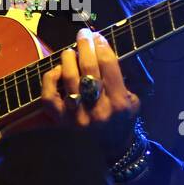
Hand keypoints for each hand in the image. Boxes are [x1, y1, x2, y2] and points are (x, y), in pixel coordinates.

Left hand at [40, 27, 140, 162]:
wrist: (112, 150)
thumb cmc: (122, 120)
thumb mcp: (133, 100)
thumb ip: (125, 77)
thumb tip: (106, 49)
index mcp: (119, 103)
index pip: (109, 65)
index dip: (102, 45)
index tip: (98, 36)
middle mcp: (99, 109)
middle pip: (89, 68)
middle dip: (85, 45)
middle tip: (83, 34)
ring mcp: (78, 116)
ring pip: (69, 78)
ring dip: (68, 58)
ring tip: (70, 51)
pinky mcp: (61, 122)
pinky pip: (49, 96)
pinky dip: (51, 79)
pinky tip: (57, 70)